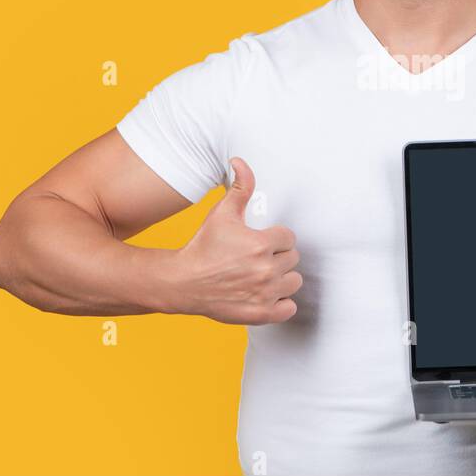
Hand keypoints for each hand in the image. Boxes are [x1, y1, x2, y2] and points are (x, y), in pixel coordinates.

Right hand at [149, 156, 300, 323]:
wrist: (182, 282)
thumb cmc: (203, 246)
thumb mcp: (221, 213)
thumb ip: (239, 187)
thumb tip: (240, 161)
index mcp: (261, 244)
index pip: (289, 237)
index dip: (276, 238)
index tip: (262, 241)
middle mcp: (265, 270)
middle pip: (292, 259)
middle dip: (278, 256)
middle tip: (258, 257)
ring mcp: (264, 294)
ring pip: (293, 281)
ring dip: (282, 278)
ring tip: (264, 274)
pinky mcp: (261, 313)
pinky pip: (289, 308)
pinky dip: (282, 303)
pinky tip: (267, 293)